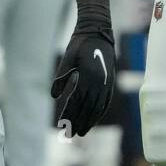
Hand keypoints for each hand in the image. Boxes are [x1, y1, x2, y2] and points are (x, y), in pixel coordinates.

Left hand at [51, 0, 115, 137]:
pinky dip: (99, 113)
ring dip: (89, 121)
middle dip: (77, 122)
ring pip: (98, 107)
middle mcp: (99, 81)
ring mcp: (107, 82)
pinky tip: (93, 119)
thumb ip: (61, 77)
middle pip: (87, 108)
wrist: (98, 30)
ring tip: (81, 132)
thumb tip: (54, 96)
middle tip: (68, 135)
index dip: (69, 114)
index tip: (61, 125)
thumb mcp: (67, 58)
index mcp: (88, 75)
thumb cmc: (80, 42)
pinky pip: (105, 101)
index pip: (77, 100)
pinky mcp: (110, 81)